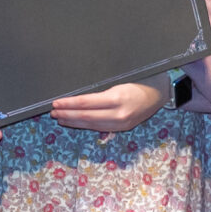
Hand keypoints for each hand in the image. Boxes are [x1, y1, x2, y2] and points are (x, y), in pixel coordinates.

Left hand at [50, 79, 166, 133]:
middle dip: (67, 114)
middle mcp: (118, 114)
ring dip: (73, 121)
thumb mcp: (118, 82)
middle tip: (53, 112)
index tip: (56, 102)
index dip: (69, 103)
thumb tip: (76, 96)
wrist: (157, 96)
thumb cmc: (136, 83)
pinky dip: (84, 125)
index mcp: (116, 98)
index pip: (86, 103)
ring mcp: (119, 123)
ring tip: (59, 118)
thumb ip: (100, 91)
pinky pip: (98, 128)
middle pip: (86, 116)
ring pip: (91, 124)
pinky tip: (74, 122)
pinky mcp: (121, 129)